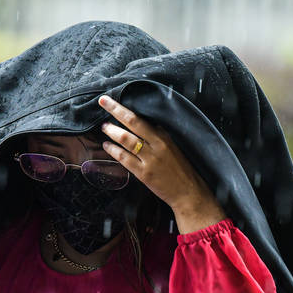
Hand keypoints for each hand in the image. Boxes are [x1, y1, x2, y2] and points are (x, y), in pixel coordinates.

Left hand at [97, 94, 227, 233]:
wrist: (189, 192)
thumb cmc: (181, 169)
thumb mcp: (173, 147)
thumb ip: (158, 136)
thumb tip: (140, 125)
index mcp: (165, 135)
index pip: (142, 117)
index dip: (125, 108)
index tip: (113, 100)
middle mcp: (157, 144)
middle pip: (133, 122)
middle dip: (116, 109)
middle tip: (103, 101)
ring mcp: (150, 159)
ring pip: (126, 139)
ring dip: (112, 131)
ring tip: (104, 127)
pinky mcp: (144, 173)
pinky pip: (125, 159)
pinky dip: (114, 151)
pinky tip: (107, 146)